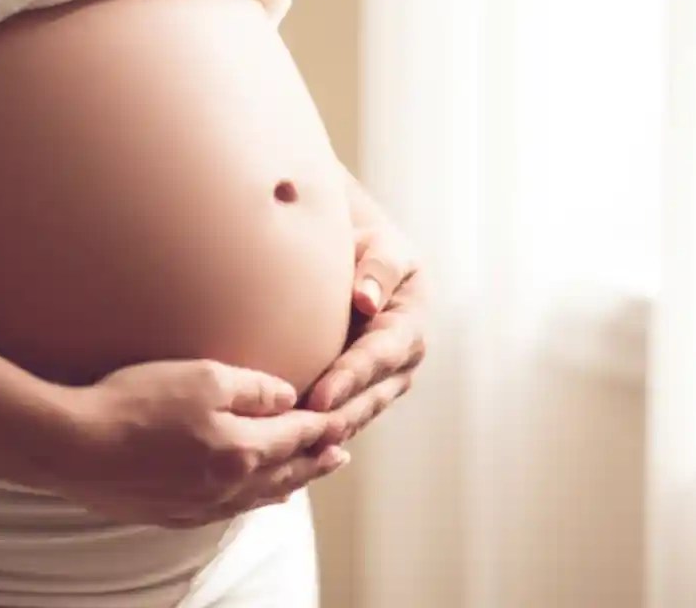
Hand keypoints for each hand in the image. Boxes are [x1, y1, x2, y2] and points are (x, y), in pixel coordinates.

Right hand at [43, 359, 348, 527]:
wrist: (72, 446)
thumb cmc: (135, 401)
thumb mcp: (202, 376)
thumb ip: (253, 388)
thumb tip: (288, 398)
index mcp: (242, 449)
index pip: (297, 436)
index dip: (324, 425)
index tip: (345, 418)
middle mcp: (229, 485)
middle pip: (286, 472)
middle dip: (316, 460)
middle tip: (341, 454)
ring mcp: (199, 504)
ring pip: (259, 497)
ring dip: (289, 484)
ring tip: (306, 476)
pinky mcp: (170, 513)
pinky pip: (226, 511)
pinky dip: (250, 501)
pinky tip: (249, 496)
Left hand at [305, 176, 426, 440]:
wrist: (366, 265)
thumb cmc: (372, 250)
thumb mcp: (383, 246)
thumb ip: (379, 267)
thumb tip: (367, 300)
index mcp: (409, 328)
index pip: (377, 358)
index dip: (349, 379)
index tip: (320, 396)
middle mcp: (400, 366)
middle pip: (367, 400)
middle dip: (335, 418)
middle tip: (299, 433)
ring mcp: (381, 387)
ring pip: (354, 418)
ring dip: (324, 434)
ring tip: (288, 449)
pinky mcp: (359, 397)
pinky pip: (340, 421)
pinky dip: (316, 435)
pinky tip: (286, 449)